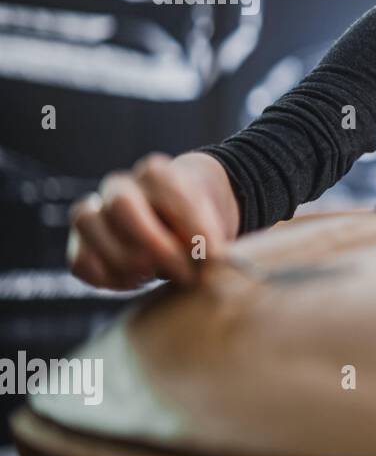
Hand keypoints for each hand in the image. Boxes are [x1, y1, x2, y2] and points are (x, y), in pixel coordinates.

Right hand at [66, 152, 239, 289]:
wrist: (178, 230)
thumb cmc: (199, 228)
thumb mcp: (214, 228)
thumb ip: (208, 241)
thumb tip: (210, 262)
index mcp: (158, 174)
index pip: (171, 194)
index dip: (194, 229)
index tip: (215, 256)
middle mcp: (119, 185)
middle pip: (122, 205)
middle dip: (157, 247)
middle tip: (186, 274)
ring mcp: (93, 211)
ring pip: (89, 226)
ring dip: (128, 262)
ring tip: (158, 275)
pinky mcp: (79, 244)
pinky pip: (80, 260)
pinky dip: (107, 277)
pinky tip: (136, 281)